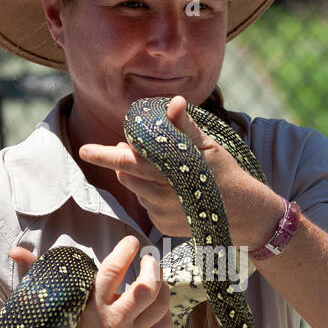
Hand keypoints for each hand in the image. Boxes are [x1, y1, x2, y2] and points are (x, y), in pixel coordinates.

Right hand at [8, 237, 171, 327]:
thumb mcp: (47, 308)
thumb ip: (34, 273)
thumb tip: (16, 250)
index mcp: (91, 308)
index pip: (113, 270)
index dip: (125, 251)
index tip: (131, 241)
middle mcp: (114, 321)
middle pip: (147, 287)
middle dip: (152, 267)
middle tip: (148, 259)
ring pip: (160, 305)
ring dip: (162, 286)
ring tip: (156, 278)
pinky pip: (163, 326)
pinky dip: (165, 311)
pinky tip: (157, 304)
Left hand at [78, 95, 277, 246]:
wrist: (243, 214)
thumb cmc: (226, 174)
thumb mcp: (209, 147)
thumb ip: (186, 128)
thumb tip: (175, 102)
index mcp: (173, 172)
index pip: (131, 161)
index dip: (107, 154)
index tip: (84, 150)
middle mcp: (163, 195)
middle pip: (126, 173)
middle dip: (118, 158)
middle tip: (123, 145)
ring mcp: (162, 213)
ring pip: (134, 187)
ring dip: (136, 173)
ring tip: (155, 164)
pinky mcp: (162, 225)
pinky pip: (145, 203)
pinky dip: (149, 191)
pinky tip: (168, 187)